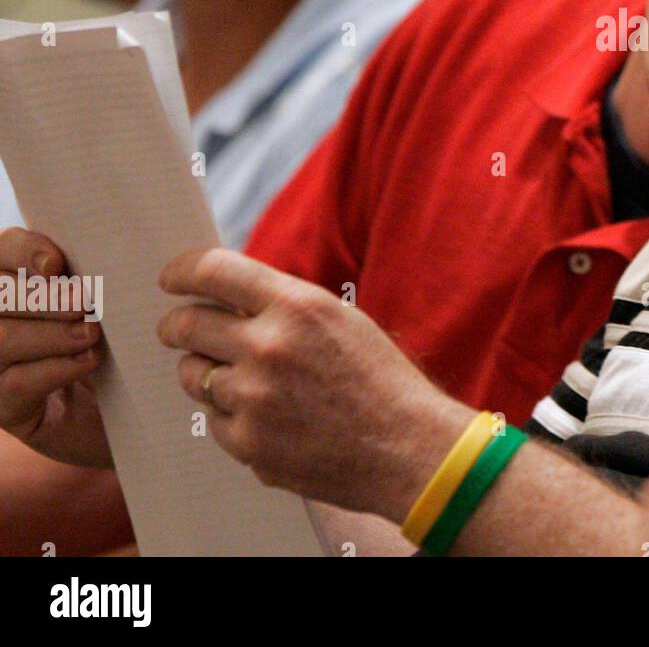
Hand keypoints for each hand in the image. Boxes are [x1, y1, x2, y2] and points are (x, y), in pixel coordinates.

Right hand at [0, 228, 111, 467]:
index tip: (57, 263)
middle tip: (84, 303)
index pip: (1, 250)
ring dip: (50, 334)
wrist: (129, 403)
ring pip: (1, 339)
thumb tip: (118, 246)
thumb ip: (99, 273)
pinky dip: (55, 368)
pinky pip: (15, 384)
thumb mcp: (109, 300)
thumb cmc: (118, 339)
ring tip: (91, 333)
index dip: (23, 251)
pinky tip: (88, 361)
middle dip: (41, 297)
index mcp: (13, 281)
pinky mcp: (3, 408)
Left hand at [157, 249, 449, 522]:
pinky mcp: (247, 443)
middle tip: (174, 329)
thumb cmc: (380, 380)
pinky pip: (214, 420)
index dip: (182, 271)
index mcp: (297, 306)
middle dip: (174, 325)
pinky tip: (269, 418)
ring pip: (194, 375)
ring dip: (204, 372)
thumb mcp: (340, 321)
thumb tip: (227, 299)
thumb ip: (284, 307)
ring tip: (240, 380)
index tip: (170, 278)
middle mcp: (268, 347)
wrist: (408, 447)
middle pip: (187, 324)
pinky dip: (232, 417)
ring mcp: (254, 399)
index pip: (214, 271)